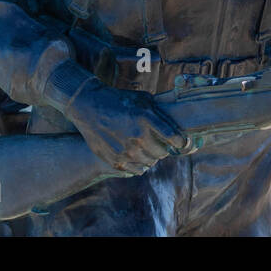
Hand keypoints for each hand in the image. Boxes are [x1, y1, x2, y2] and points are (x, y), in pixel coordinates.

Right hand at [64, 81, 187, 175]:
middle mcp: (137, 136)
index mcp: (146, 118)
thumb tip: (179, 128)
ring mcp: (126, 151)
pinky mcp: (115, 160)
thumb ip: (161, 113)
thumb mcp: (143, 100)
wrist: (89, 105)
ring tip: (142, 145)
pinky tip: (134, 153)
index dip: (181, 142)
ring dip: (150, 155)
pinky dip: (139, 163)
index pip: (175, 138)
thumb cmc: (120, 101)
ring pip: (150, 162)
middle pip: (163, 152)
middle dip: (163, 147)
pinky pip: (137, 170)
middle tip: (156, 141)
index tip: (181, 142)